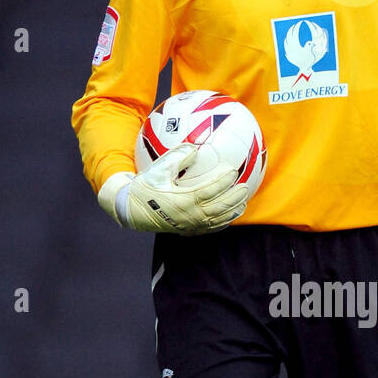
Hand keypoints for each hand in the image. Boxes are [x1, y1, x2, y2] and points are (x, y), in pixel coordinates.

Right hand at [97, 145, 248, 232]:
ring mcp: (190, 226)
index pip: (209, 191)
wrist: (132, 210)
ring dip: (232, 211)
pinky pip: (210, 228)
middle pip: (219, 208)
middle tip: (245, 186)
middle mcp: (189, 216)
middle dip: (234, 197)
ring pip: (217, 220)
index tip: (233, 171)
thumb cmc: (145, 188)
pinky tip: (230, 216)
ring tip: (243, 202)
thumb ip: (177, 158)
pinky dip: (222, 222)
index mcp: (183, 201)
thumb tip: (194, 147)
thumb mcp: (158, 170)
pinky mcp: (188, 231)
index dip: (223, 182)